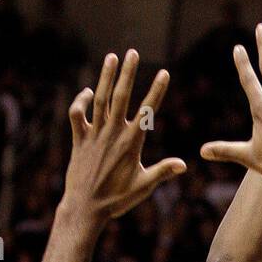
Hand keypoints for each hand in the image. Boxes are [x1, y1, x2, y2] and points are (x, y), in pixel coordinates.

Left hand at [64, 51, 185, 224]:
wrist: (85, 209)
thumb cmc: (116, 200)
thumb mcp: (143, 187)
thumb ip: (162, 171)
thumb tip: (184, 164)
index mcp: (131, 144)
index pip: (146, 112)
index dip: (156, 91)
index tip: (164, 73)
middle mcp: (112, 134)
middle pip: (120, 97)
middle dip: (127, 73)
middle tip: (132, 52)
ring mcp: (94, 135)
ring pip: (100, 99)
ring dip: (106, 77)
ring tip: (112, 57)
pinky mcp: (78, 139)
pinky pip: (77, 114)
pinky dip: (81, 101)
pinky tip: (89, 92)